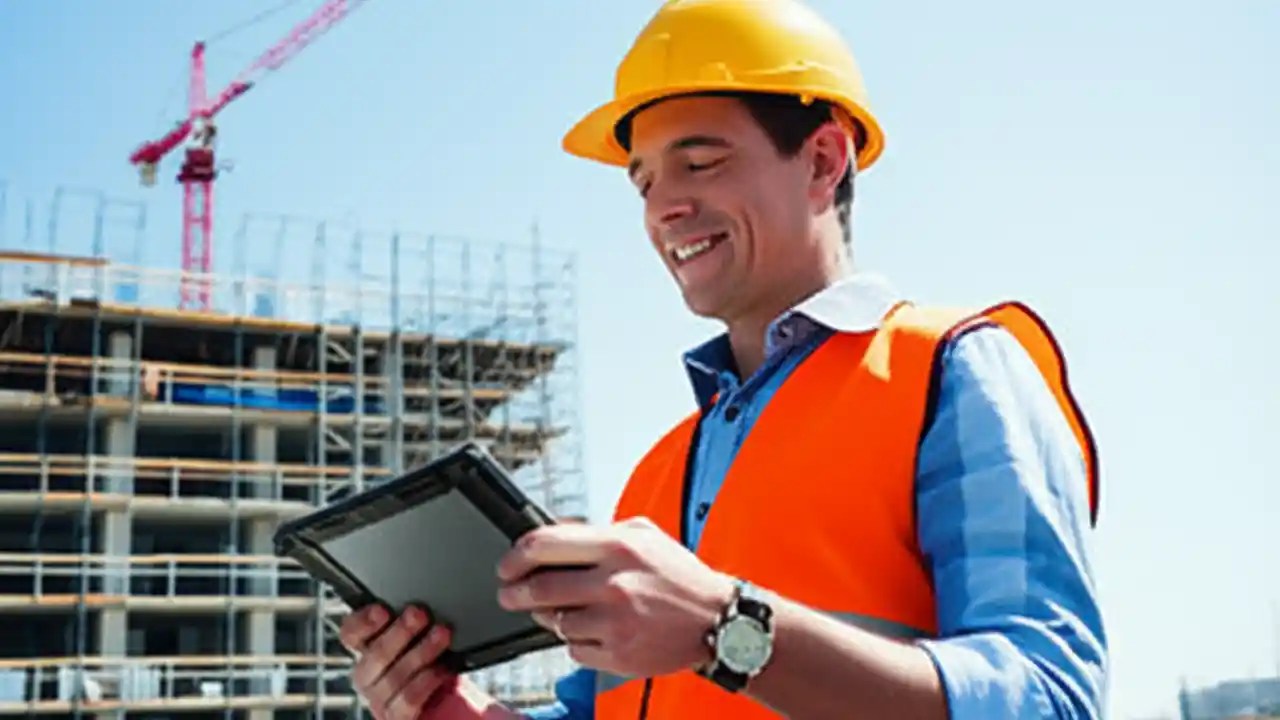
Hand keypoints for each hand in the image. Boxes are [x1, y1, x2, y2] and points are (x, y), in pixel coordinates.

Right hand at [339, 604, 481, 719]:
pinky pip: (407, 701)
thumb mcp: (423, 637)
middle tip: (420, 614)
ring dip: (420, 652)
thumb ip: (413, 620)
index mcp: (370, 650)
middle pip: (373, 655)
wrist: (451, 704)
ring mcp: (381, 701)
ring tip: (442, 635)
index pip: (351, 634)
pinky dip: (426, 681)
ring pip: (393, 678)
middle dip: (399, 632)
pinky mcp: (397, 719)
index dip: (361, 622)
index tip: (381, 610)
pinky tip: (443, 669)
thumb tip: (419, 600)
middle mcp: (370, 677)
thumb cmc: (435, 665)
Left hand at [496, 516, 734, 677]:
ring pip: (554, 622)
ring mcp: (615, 622)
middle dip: (513, 593)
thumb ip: (597, 531)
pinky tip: (596, 630)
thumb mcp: (643, 535)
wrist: (718, 620)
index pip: (544, 545)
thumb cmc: (678, 575)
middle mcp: (613, 583)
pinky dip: (577, 641)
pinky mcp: (618, 655)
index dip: (515, 556)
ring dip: (550, 617)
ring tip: (566, 610)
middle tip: (508, 594)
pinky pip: (574, 649)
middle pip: (538, 588)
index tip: (506, 565)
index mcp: (617, 546)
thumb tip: (551, 533)